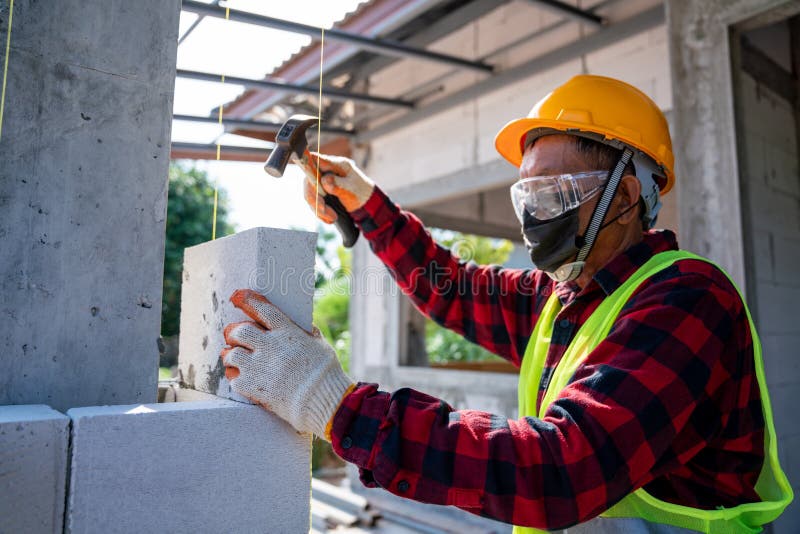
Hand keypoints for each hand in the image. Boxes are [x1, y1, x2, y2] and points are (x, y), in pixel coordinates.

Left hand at [220, 289, 353, 438]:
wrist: (324, 400)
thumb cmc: (326, 373)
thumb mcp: (320, 344)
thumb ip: (307, 332)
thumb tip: (300, 324)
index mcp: (287, 331)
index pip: (261, 309)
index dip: (246, 300)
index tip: (237, 296)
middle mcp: (270, 346)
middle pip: (239, 331)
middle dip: (233, 332)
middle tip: (233, 336)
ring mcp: (259, 366)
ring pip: (231, 354)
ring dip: (232, 356)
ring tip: (235, 359)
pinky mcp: (253, 386)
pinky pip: (233, 378)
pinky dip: (236, 377)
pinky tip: (242, 378)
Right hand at [299, 152, 374, 223]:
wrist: (365, 203)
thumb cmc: (361, 193)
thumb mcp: (351, 189)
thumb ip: (338, 184)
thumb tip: (325, 180)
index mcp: (335, 164)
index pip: (316, 159)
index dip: (307, 166)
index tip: (308, 179)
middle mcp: (325, 171)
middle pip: (309, 181)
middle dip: (316, 198)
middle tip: (325, 210)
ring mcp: (320, 182)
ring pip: (310, 194)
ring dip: (319, 208)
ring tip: (332, 217)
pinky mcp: (319, 192)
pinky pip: (313, 202)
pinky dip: (320, 212)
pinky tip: (329, 219)